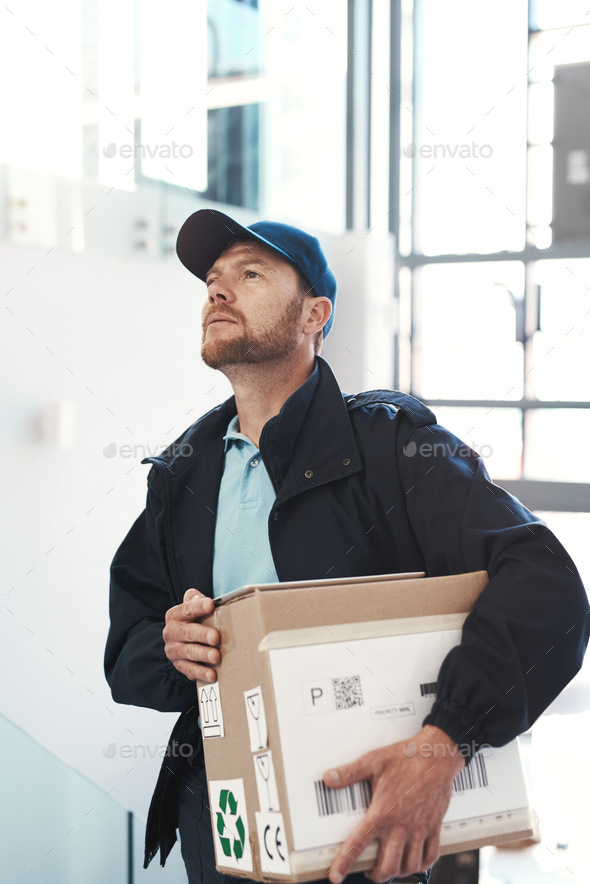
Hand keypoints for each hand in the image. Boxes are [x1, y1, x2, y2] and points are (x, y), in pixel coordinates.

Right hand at [163, 588, 220, 681]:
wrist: (180, 640)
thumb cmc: (193, 620)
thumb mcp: (192, 606)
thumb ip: (197, 600)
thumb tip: (206, 600)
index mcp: (175, 615)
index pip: (186, 609)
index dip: (198, 606)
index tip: (210, 605)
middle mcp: (171, 632)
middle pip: (188, 632)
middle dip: (203, 635)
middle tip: (216, 638)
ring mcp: (174, 650)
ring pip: (188, 652)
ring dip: (203, 654)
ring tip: (216, 657)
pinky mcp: (178, 665)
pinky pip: (189, 670)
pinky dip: (201, 672)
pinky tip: (212, 674)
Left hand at [324, 725, 465, 882]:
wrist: (437, 755)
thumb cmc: (406, 757)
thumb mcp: (373, 761)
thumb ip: (350, 773)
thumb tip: (329, 778)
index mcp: (382, 812)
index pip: (358, 844)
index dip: (345, 863)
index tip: (336, 876)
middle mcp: (401, 825)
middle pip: (387, 866)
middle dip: (375, 874)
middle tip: (368, 870)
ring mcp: (420, 828)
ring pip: (409, 866)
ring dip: (397, 872)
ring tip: (389, 867)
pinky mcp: (434, 827)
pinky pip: (431, 856)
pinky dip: (422, 865)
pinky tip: (414, 862)